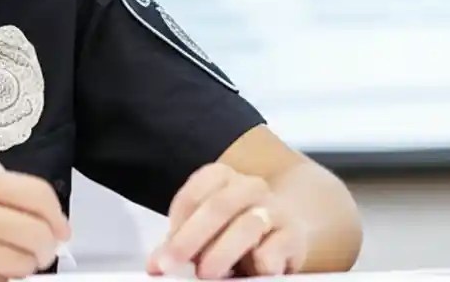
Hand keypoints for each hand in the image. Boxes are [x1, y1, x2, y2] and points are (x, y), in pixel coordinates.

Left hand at [148, 163, 308, 278]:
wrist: (290, 228)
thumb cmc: (238, 230)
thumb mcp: (209, 230)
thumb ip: (182, 241)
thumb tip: (156, 264)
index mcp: (223, 178)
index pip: (195, 191)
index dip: (177, 222)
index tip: (163, 251)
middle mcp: (250, 187)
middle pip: (218, 206)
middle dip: (190, 238)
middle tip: (170, 264)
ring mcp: (275, 210)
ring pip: (247, 225)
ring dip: (222, 252)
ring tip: (205, 273)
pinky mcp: (293, 238)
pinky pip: (273, 250)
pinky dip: (258, 264)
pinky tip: (248, 273)